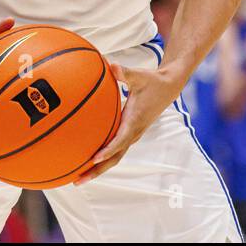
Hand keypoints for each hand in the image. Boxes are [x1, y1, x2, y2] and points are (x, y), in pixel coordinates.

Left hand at [76, 62, 180, 184]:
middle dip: (96, 170)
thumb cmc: (152, 81)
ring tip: (77, 177)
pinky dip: (101, 157)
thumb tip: (111, 66)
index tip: (94, 158)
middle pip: (114, 158)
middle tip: (77, 180)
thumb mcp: (140, 75)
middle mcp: (132, 133)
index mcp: (134, 122)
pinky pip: (114, 150)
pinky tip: (84, 157)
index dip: (108, 150)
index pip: (120, 140)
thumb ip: (125, 72)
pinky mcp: (128, 134)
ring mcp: (131, 135)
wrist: (168, 88)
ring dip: (97, 168)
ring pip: (114, 157)